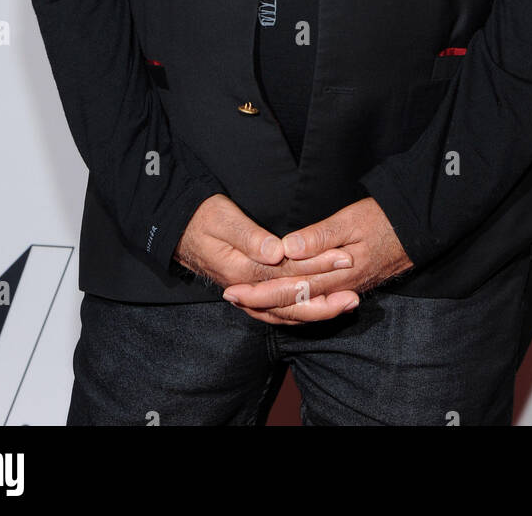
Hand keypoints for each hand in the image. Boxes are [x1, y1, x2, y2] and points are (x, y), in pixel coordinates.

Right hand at [173, 194, 358, 321]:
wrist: (177, 229)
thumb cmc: (202, 217)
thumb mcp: (223, 219)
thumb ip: (250, 237)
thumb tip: (277, 252)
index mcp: (243, 271)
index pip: (288, 273)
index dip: (318, 266)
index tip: (343, 257)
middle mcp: (246, 290)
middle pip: (292, 301)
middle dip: (326, 296)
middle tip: (354, 291)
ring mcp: (246, 296)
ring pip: (286, 313)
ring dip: (317, 311)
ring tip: (346, 304)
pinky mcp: (248, 294)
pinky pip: (277, 313)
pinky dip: (299, 314)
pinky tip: (316, 310)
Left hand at [221, 198, 413, 325]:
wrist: (416, 230)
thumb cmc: (382, 219)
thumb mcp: (350, 220)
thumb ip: (319, 236)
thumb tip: (287, 248)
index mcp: (334, 273)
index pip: (289, 289)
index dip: (259, 292)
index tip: (233, 290)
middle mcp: (336, 288)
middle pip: (291, 304)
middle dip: (258, 302)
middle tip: (229, 297)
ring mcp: (343, 290)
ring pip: (302, 308)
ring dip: (272, 306)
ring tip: (246, 302)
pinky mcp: (347, 287)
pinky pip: (314, 304)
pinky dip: (293, 306)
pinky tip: (280, 302)